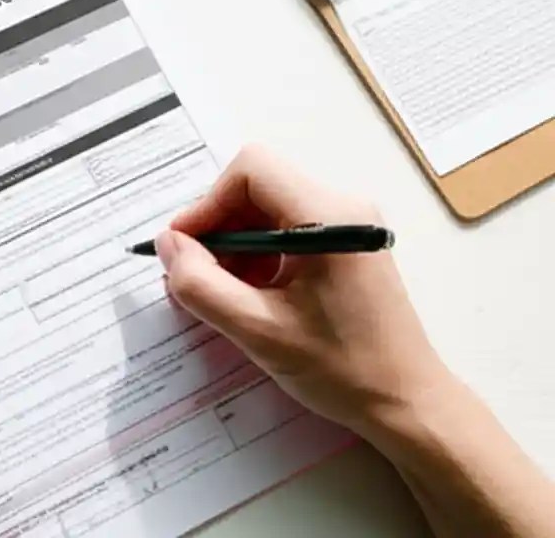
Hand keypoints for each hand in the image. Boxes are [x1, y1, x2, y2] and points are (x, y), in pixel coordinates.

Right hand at [157, 146, 449, 433]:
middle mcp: (342, 208)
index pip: (251, 170)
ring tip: (221, 292)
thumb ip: (201, 284)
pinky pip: (287, 229)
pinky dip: (258, 255)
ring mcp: (348, 225)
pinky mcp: (346, 245)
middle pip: (257, 186)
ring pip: (268, 209)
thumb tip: (167, 245)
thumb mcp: (257, 330)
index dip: (208, 203)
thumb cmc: (343, 368)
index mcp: (328, 216)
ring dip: (235, 244)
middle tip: (194, 274)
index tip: (185, 248)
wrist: (406, 402)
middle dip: (217, 227)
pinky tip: (249, 295)